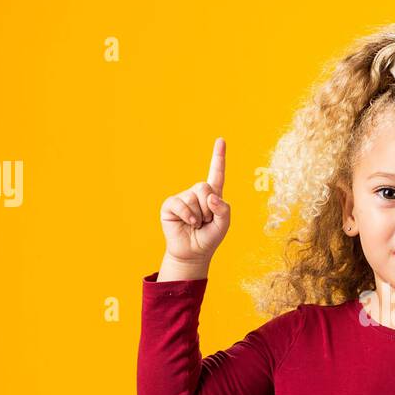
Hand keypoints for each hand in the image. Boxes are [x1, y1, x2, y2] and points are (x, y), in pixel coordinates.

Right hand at [160, 137, 230, 264]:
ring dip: (199, 215)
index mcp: (212, 195)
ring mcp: (182, 198)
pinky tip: (188, 223)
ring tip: (196, 224)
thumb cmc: (209, 238)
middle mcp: (197, 193)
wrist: (193, 253)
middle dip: (209, 207)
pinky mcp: (170, 205)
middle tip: (206, 220)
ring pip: (194, 197)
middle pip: (205, 187)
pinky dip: (187, 215)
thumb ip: (224, 209)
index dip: (218, 157)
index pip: (217, 173)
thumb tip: (210, 196)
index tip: (221, 140)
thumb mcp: (224, 224)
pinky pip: (180, 204)